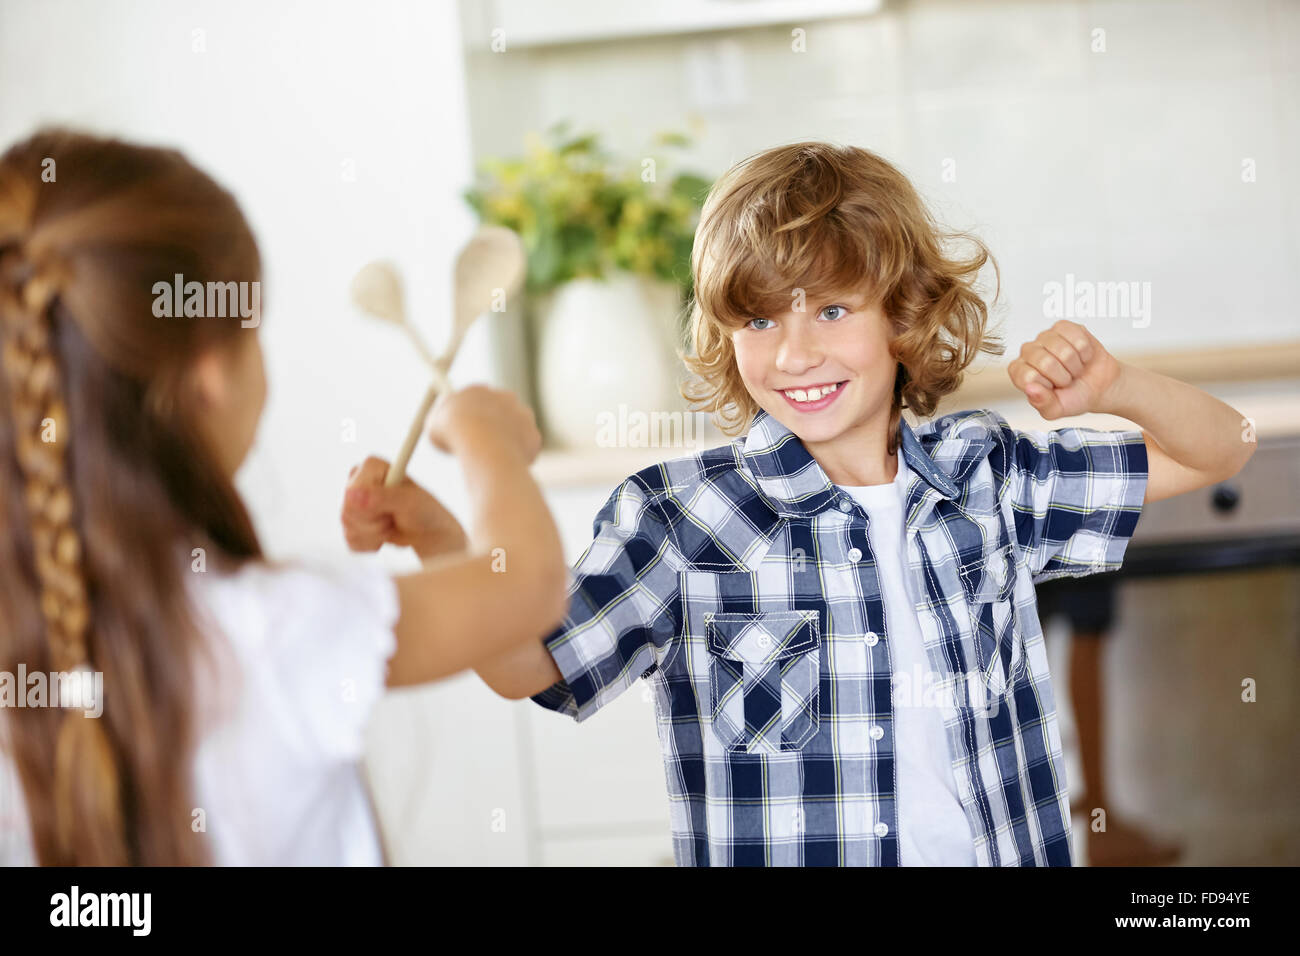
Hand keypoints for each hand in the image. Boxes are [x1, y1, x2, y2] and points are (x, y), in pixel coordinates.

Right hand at [341, 456, 466, 557]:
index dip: (371, 507)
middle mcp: (358, 481)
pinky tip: (383, 536)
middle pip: (347, 511)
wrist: (427, 530)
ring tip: (391, 524)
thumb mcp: (408, 501)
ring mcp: (352, 502)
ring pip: (348, 527)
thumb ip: (381, 496)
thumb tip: (351, 493)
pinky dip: (371, 544)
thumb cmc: (423, 510)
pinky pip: (351, 540)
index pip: (351, 491)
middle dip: (376, 523)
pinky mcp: (351, 523)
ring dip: (376, 534)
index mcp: (370, 467)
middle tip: (394, 516)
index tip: (392, 505)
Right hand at [424, 384, 541, 463]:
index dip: (471, 416)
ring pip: (514, 431)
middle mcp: (505, 397)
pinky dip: (517, 458)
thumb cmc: (454, 433)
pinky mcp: (534, 435)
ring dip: (505, 443)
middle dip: (493, 428)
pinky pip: (525, 449)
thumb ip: (442, 420)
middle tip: (480, 447)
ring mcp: (523, 415)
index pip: (476, 400)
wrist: (483, 441)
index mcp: (480, 390)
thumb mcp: (435, 424)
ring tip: (490, 461)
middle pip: (500, 412)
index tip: (466, 429)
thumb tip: (443, 422)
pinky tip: (504, 467)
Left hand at [1007, 320, 1123, 418]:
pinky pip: (1077, 337)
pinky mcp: (1063, 327)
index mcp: (1020, 373)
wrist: (1099, 387)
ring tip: (1074, 368)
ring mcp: (1045, 337)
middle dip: (1064, 376)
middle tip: (1067, 379)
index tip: (1053, 388)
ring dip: (1075, 364)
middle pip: (1046, 362)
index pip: (1028, 377)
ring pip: (1063, 350)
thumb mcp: (1056, 409)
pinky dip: (1085, 351)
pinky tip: (1081, 356)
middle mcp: (1028, 352)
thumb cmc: (1073, 397)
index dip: (1047, 385)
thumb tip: (1030, 389)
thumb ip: (1042, 403)